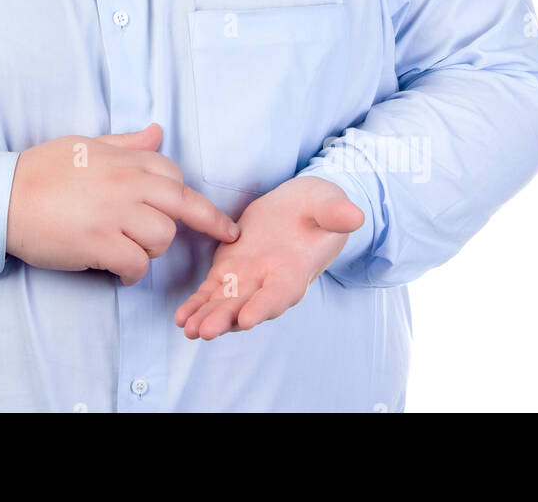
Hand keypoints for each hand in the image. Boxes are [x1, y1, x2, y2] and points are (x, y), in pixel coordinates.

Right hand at [6, 123, 240, 285]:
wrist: (2, 196)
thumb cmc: (41, 170)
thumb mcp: (86, 145)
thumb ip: (127, 143)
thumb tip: (159, 132)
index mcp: (124, 159)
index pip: (175, 175)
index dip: (185, 196)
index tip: (197, 211)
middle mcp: (126, 184)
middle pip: (183, 205)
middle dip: (208, 223)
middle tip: (224, 236)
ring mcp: (114, 214)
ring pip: (162, 239)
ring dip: (154, 251)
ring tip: (133, 251)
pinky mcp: (98, 243)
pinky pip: (136, 264)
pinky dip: (133, 273)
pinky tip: (120, 272)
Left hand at [174, 175, 363, 339]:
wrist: (301, 207)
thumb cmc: (320, 210)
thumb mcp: (331, 207)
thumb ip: (337, 215)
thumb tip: (355, 215)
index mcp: (295, 270)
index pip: (280, 293)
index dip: (265, 306)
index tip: (247, 319)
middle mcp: (270, 282)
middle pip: (247, 305)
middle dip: (226, 319)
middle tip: (206, 331)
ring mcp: (248, 279)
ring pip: (225, 303)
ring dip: (206, 317)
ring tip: (188, 329)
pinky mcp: (229, 270)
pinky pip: (211, 291)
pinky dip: (197, 304)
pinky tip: (182, 318)